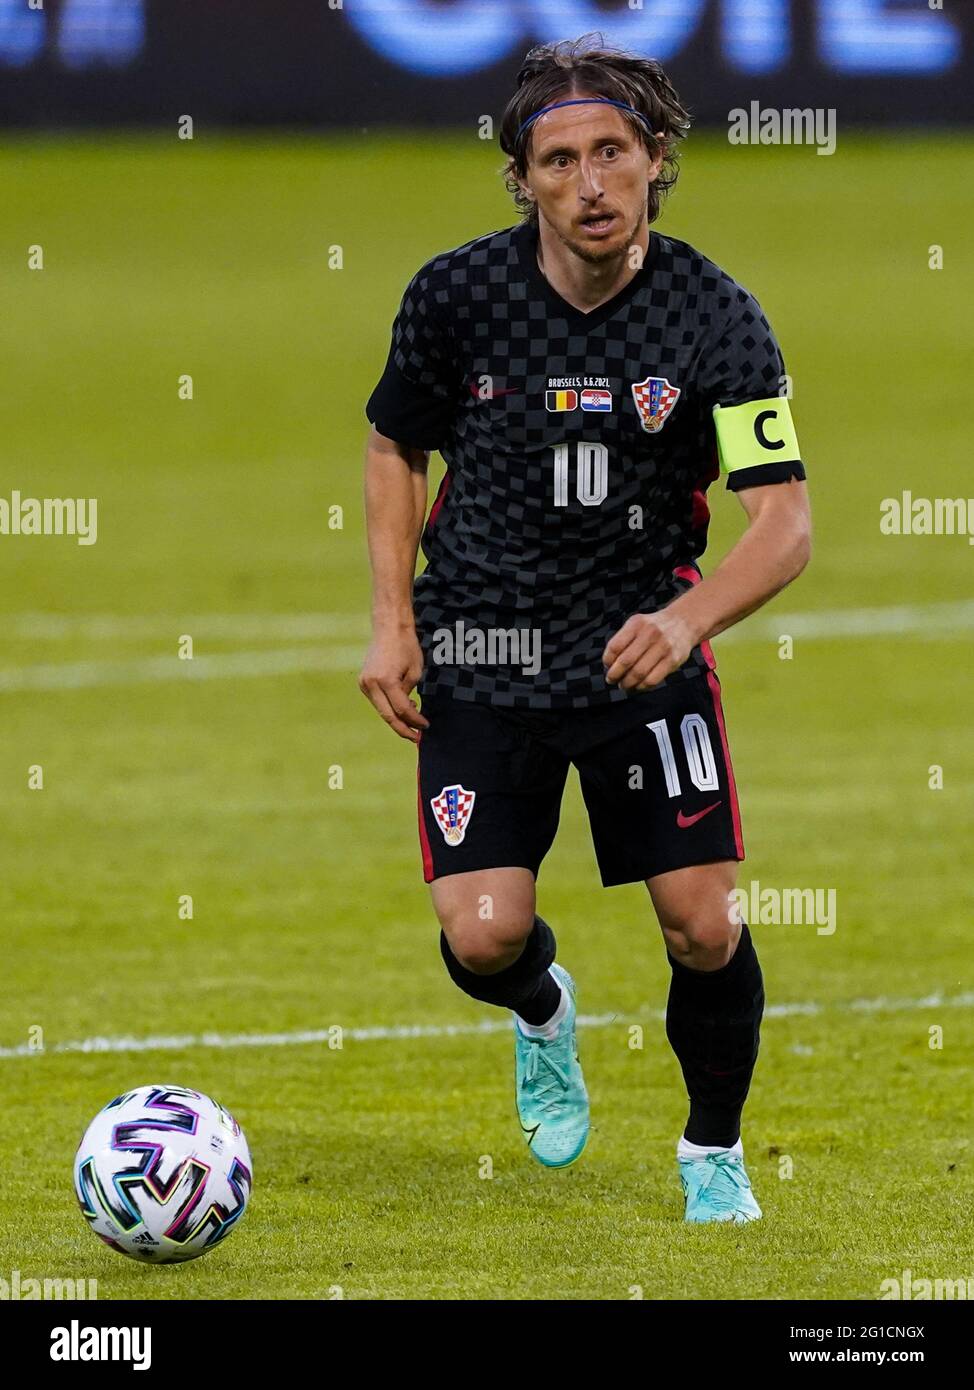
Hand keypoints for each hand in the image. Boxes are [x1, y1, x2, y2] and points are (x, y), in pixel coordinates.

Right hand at [358, 626, 429, 741]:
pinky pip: (377, 701)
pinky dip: (389, 707)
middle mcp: (372, 684)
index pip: (402, 709)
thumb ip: (409, 693)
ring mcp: (364, 683)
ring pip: (382, 710)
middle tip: (416, 738)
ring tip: (413, 720)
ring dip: (397, 718)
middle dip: (403, 729)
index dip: (415, 721)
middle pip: (388, 715)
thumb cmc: (406, 647)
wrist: (389, 628)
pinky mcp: (363, 682)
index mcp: (386, 680)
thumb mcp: (415, 672)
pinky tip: (402, 706)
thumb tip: (406, 710)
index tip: (425, 726)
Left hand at [602, 607, 696, 690]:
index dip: (607, 660)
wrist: (683, 622)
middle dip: (615, 675)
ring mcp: (663, 647)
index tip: (607, 666)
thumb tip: (609, 664)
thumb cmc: (655, 627)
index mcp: (637, 624)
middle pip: (626, 661)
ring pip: (639, 673)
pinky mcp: (673, 660)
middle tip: (612, 680)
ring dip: (627, 683)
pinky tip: (638, 685)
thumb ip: (623, 640)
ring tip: (624, 685)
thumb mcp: (637, 624)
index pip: (615, 646)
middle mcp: (650, 634)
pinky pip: (653, 679)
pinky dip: (642, 686)